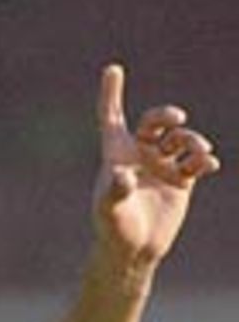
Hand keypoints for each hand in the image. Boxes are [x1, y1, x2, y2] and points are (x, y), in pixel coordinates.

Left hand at [94, 63, 219, 268]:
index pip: (112, 117)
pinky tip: (210, 164)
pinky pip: (197, 162)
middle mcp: (141, 154)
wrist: (134, 251)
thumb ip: (115, 191)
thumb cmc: (114, 229)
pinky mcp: (181, 179)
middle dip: (167, 116)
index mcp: (117, 153)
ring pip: (181, 140)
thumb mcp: (110, 210)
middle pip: (155, 122)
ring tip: (200, 152)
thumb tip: (123, 176)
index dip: (111, 94)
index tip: (112, 70)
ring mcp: (163, 164)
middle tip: (176, 120)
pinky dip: (204, 160)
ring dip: (192, 141)